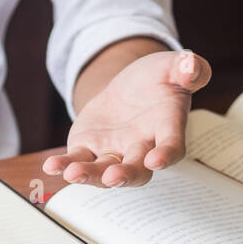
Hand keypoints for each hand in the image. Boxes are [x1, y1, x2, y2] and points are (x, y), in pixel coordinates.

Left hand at [43, 49, 210, 187]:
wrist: (128, 88)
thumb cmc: (156, 80)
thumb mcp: (171, 66)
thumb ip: (187, 67)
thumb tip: (191, 67)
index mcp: (166, 128)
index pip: (171, 147)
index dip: (166, 155)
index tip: (157, 161)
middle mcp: (141, 148)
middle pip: (136, 171)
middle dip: (125, 175)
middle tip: (114, 178)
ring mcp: (113, 153)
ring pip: (103, 171)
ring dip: (89, 175)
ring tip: (73, 174)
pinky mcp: (88, 150)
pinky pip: (77, 161)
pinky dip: (64, 165)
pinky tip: (51, 166)